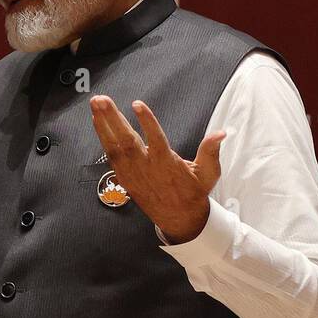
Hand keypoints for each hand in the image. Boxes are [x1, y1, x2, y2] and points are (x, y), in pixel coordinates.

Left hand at [89, 95, 224, 243]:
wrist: (179, 218)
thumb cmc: (193, 192)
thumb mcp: (208, 173)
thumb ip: (211, 151)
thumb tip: (222, 133)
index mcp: (167, 164)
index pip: (156, 139)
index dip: (147, 122)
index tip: (138, 105)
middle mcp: (146, 167)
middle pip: (127, 140)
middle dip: (113, 119)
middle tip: (101, 100)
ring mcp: (132, 172)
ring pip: (114, 146)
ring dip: (103, 124)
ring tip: (96, 104)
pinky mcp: (124, 177)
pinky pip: (110, 155)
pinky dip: (103, 137)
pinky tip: (97, 121)